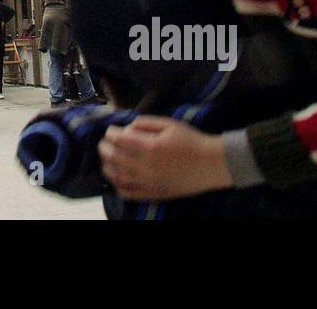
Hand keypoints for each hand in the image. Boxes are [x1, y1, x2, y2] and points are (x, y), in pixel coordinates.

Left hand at [98, 116, 232, 200]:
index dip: (111, 133)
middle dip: (105, 148)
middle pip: (113, 158)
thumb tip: (128, 128)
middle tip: (104, 143)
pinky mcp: (153, 194)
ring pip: (117, 177)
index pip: (119, 140)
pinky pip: (128, 193)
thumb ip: (146, 122)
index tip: (111, 130)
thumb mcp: (169, 124)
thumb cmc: (191, 141)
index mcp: (150, 147)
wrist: (212, 164)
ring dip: (107, 166)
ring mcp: (148, 183)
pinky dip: (118, 185)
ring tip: (107, 159)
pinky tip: (117, 178)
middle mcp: (146, 167)